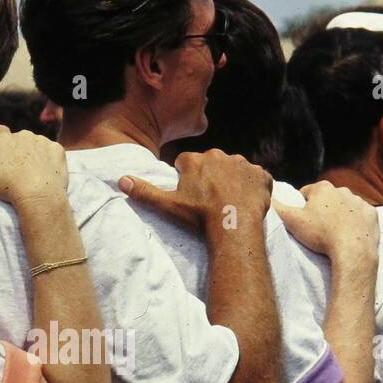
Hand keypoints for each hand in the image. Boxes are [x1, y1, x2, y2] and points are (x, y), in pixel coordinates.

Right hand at [0, 125, 69, 207]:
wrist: (38, 196)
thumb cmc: (6, 186)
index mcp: (4, 137)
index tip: (0, 161)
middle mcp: (23, 133)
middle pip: (17, 139)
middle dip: (16, 151)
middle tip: (15, 172)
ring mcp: (42, 141)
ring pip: (35, 144)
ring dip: (33, 155)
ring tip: (30, 175)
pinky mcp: (58, 150)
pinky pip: (52, 152)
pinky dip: (48, 160)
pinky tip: (45, 175)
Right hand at [119, 149, 271, 239]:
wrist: (233, 227)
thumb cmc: (199, 217)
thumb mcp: (168, 206)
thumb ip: (145, 191)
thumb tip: (121, 180)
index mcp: (195, 160)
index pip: (186, 163)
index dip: (187, 178)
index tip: (191, 195)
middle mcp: (219, 155)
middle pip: (211, 163)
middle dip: (210, 177)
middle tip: (209, 200)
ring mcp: (242, 163)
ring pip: (234, 169)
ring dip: (232, 181)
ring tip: (228, 202)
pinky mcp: (261, 174)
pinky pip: (256, 177)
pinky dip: (252, 187)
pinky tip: (247, 202)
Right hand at [272, 180, 378, 261]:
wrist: (353, 249)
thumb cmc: (321, 234)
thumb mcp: (292, 221)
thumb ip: (277, 207)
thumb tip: (266, 197)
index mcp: (322, 188)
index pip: (306, 193)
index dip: (301, 206)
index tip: (301, 220)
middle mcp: (343, 189)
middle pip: (326, 198)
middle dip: (321, 209)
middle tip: (316, 228)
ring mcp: (359, 201)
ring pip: (344, 206)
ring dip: (338, 215)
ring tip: (333, 233)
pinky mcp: (372, 214)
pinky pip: (360, 216)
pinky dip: (355, 223)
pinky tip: (349, 234)